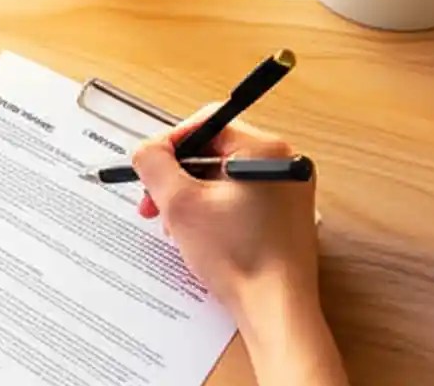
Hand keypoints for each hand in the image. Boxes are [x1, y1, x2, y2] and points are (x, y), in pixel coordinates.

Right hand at [131, 105, 318, 313]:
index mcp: (264, 150)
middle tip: (155, 202)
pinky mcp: (284, 214)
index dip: (170, 144)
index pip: (205, 124)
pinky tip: (198, 234)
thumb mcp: (180, 203)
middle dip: (177, 176)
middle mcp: (283, 163)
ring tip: (176, 225)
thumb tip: (146, 148)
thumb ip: (154, 164)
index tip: (150, 168)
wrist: (275, 309)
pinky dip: (213, 209)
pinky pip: (239, 196)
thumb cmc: (240, 259)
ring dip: (192, 195)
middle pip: (213, 150)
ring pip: (223, 176)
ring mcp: (287, 189)